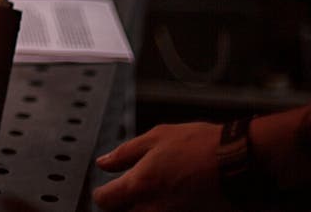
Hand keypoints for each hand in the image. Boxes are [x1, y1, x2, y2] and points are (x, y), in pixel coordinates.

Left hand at [94, 122, 233, 211]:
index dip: (102, 193)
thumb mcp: (156, 137)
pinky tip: (171, 197)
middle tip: (131, 191)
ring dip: (143, 207)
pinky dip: (164, 209)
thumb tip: (103, 162)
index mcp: (140, 185)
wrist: (239, 163)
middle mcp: (154, 209)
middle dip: (122, 205)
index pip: (104, 201)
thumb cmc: (200, 146)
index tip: (106, 188)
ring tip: (154, 192)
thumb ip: (125, 153)